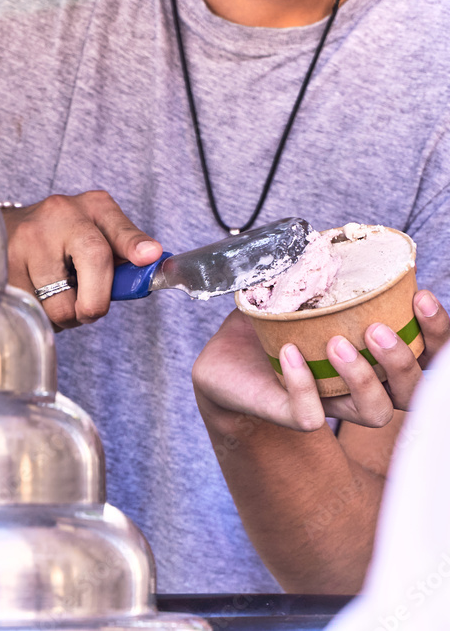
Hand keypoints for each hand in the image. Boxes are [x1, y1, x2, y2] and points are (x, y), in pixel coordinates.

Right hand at [1, 191, 162, 328]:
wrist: (3, 229)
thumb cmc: (61, 238)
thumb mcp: (99, 233)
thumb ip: (124, 252)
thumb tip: (153, 261)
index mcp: (93, 207)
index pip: (117, 228)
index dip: (134, 244)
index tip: (149, 256)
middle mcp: (60, 214)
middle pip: (93, 262)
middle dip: (95, 302)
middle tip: (88, 312)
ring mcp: (28, 237)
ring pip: (58, 302)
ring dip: (63, 316)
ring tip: (57, 298)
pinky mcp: (5, 264)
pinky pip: (32, 309)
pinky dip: (40, 315)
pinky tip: (37, 296)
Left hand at [193, 290, 449, 430]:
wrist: (224, 359)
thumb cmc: (269, 326)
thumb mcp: (297, 294)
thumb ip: (318, 270)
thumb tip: (326, 236)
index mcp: (377, 358)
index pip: (428, 354)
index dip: (437, 332)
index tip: (422, 296)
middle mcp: (363, 387)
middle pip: (412, 391)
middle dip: (403, 359)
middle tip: (375, 328)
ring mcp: (330, 405)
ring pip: (374, 412)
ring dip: (364, 378)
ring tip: (336, 343)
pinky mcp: (293, 415)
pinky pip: (310, 414)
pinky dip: (303, 383)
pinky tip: (289, 352)